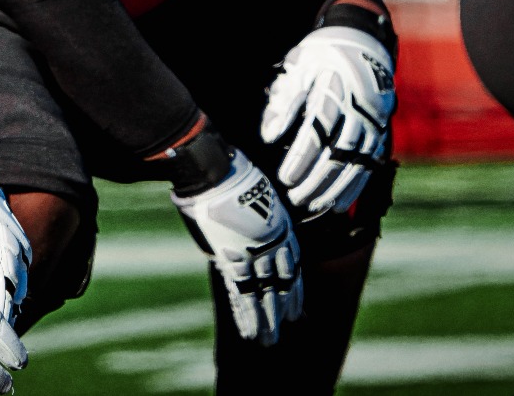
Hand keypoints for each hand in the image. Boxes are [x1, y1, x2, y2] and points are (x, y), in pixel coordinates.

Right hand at [171, 148, 301, 343]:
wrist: (215, 170)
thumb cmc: (233, 173)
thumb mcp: (259, 195)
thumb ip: (260, 219)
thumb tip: (254, 231)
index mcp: (281, 230)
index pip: (293, 270)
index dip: (295, 294)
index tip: (298, 314)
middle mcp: (271, 246)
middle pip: (280, 287)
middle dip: (280, 314)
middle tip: (279, 337)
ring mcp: (252, 253)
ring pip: (263, 295)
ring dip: (264, 321)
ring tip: (265, 342)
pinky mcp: (231, 257)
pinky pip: (241, 292)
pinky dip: (244, 313)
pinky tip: (247, 330)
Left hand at [260, 24, 394, 217]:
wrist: (362, 42)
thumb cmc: (322, 55)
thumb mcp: (298, 68)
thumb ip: (284, 102)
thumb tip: (269, 137)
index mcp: (335, 89)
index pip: (317, 131)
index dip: (301, 158)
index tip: (285, 177)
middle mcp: (357, 108)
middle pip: (337, 152)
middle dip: (315, 180)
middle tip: (295, 197)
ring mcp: (372, 121)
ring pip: (355, 163)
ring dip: (334, 189)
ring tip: (313, 206)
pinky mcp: (380, 131)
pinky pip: (369, 164)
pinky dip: (354, 187)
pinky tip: (339, 204)